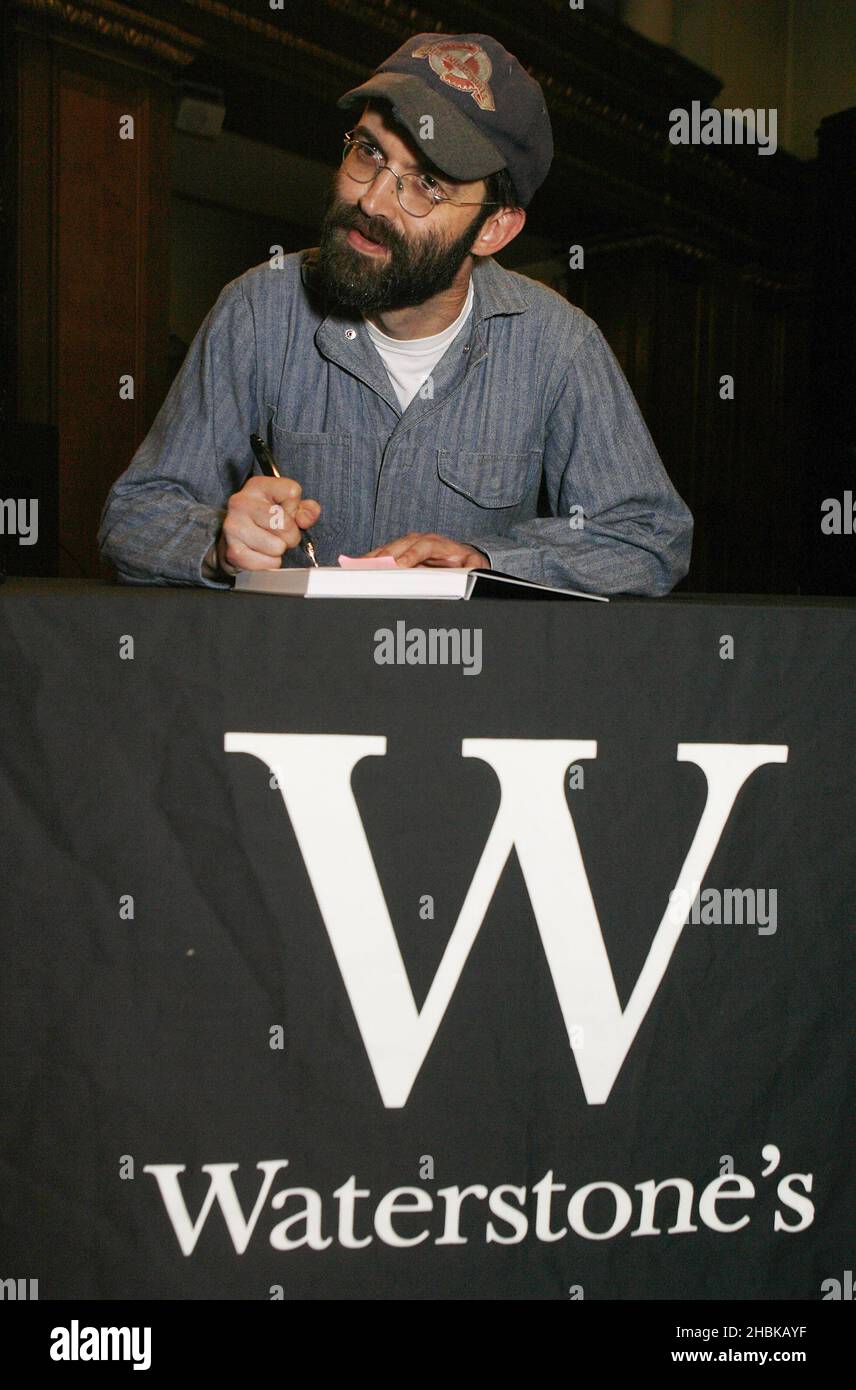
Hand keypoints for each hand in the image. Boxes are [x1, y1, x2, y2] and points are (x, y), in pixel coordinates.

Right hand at [216, 475, 320, 574]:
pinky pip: (269, 564)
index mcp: (257, 486)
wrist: (235, 540)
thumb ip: (307, 510)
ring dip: (279, 550)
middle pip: (285, 524)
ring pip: (277, 546)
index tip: (285, 511)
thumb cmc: (266, 521)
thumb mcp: (289, 507)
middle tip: (279, 534)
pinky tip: (261, 554)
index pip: (292, 492)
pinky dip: (271, 563)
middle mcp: (241, 502)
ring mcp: (234, 527)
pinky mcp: (233, 551)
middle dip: (290, 534)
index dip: (295, 507)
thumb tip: (304, 520)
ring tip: (269, 543)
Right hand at [360, 533, 489, 568]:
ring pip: (390, 548)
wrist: (463, 558)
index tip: (400, 564)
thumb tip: (468, 573)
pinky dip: (371, 560)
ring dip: (374, 557)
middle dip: (386, 556)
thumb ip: (471, 570)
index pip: (424, 546)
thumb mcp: (474, 567)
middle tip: (373, 567)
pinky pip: (384, 554)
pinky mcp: (400, 551)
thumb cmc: (467, 564)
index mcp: (441, 544)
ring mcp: (409, 544)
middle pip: (401, 545)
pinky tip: (358, 565)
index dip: (411, 554)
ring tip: (358, 566)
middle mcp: (422, 540)